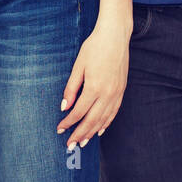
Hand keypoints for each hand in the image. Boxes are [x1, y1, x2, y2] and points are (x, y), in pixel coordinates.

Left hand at [57, 14, 129, 149]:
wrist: (115, 36)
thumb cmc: (94, 48)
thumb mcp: (78, 65)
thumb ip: (71, 88)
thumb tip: (64, 107)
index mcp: (94, 87)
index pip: (79, 112)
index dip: (68, 122)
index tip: (60, 129)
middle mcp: (107, 94)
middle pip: (92, 120)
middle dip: (79, 134)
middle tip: (70, 145)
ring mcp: (116, 94)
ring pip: (104, 119)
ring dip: (92, 132)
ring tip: (82, 142)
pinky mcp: (122, 91)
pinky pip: (113, 112)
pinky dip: (106, 123)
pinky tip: (99, 130)